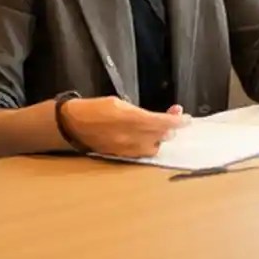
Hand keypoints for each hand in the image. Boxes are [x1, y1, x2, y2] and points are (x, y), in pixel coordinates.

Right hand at [59, 97, 188, 157]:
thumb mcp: (118, 103)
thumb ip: (140, 112)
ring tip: (161, 129)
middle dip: (170, 128)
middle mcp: (128, 136)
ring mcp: (124, 148)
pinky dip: (149, 146)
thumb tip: (157, 119)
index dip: (177, 122)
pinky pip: (142, 153)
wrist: (71, 125)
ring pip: (153, 148)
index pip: (161, 123)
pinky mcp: (120, 156)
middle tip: (175, 119)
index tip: (187, 119)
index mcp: (129, 118)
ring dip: (160, 139)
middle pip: (160, 137)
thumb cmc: (94, 109)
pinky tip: (149, 138)